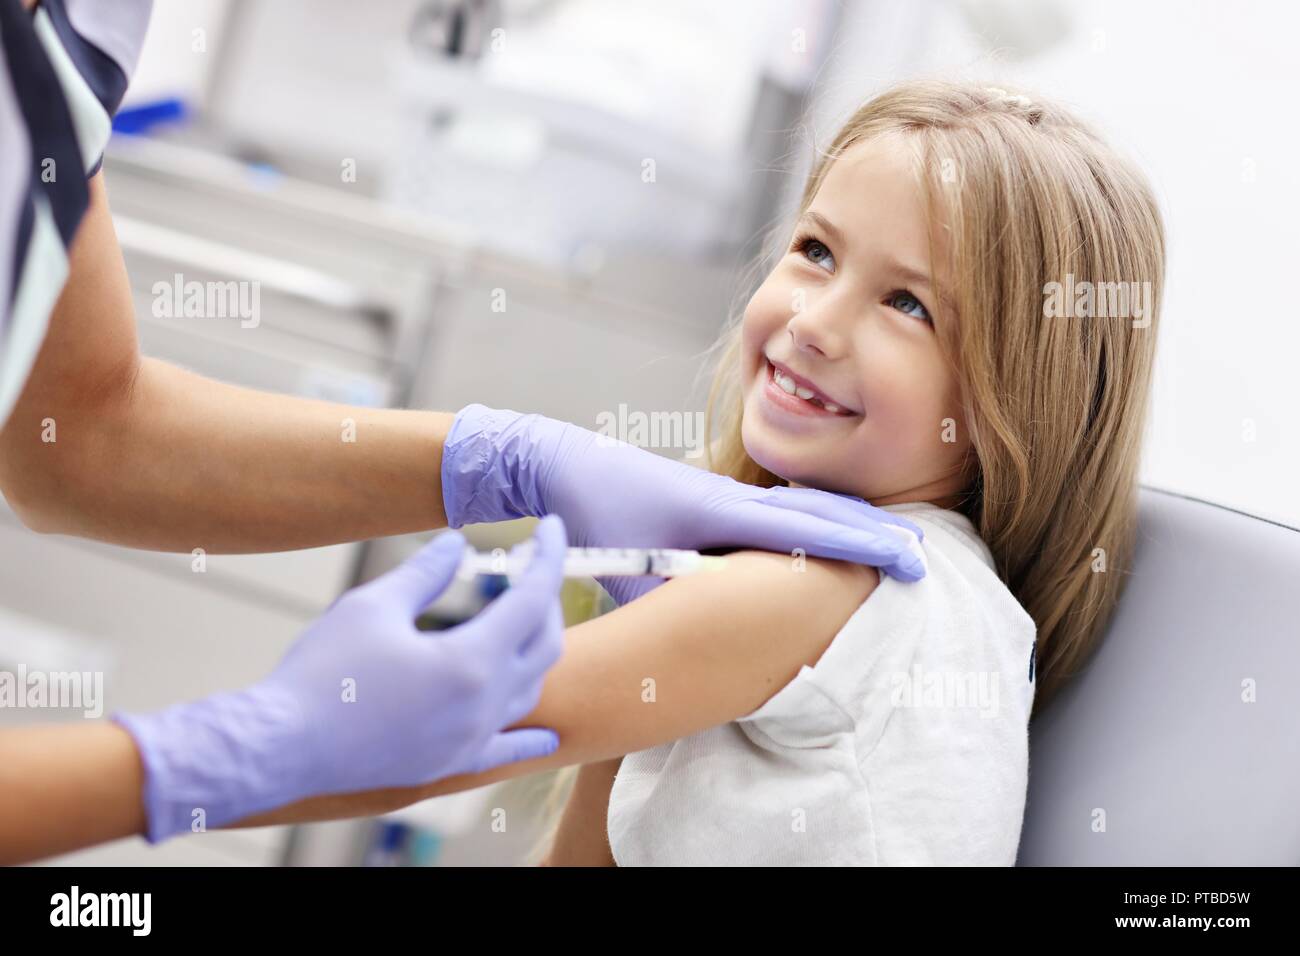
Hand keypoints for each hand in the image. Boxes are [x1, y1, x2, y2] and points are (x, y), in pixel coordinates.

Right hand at [114, 515, 567, 842]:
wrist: (282, 746)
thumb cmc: (323, 672)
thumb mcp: (374, 605)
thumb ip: (426, 572)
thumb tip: (457, 543)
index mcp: (472, 662)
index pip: (532, 598)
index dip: (548, 557)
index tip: (552, 529)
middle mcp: (483, 705)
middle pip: (542, 643)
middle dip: (544, 598)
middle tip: (526, 565)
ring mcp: (470, 739)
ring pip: (529, 688)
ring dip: (533, 648)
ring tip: (518, 616)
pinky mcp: (450, 762)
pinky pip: (506, 750)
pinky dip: (531, 737)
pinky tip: (549, 735)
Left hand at [440, 404, 925, 603]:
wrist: (564, 465)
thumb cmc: (593, 520)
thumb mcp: (627, 577)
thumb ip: (671, 610)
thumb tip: (706, 645)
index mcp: (716, 512)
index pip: (804, 528)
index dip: (858, 544)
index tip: (904, 556)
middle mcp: (730, 498)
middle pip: (817, 512)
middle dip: (870, 532)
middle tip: (920, 555)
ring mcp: (725, 494)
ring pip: (801, 507)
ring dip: (847, 522)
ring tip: (891, 542)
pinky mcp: (714, 497)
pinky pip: (776, 509)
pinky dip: (814, 517)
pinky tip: (829, 529)